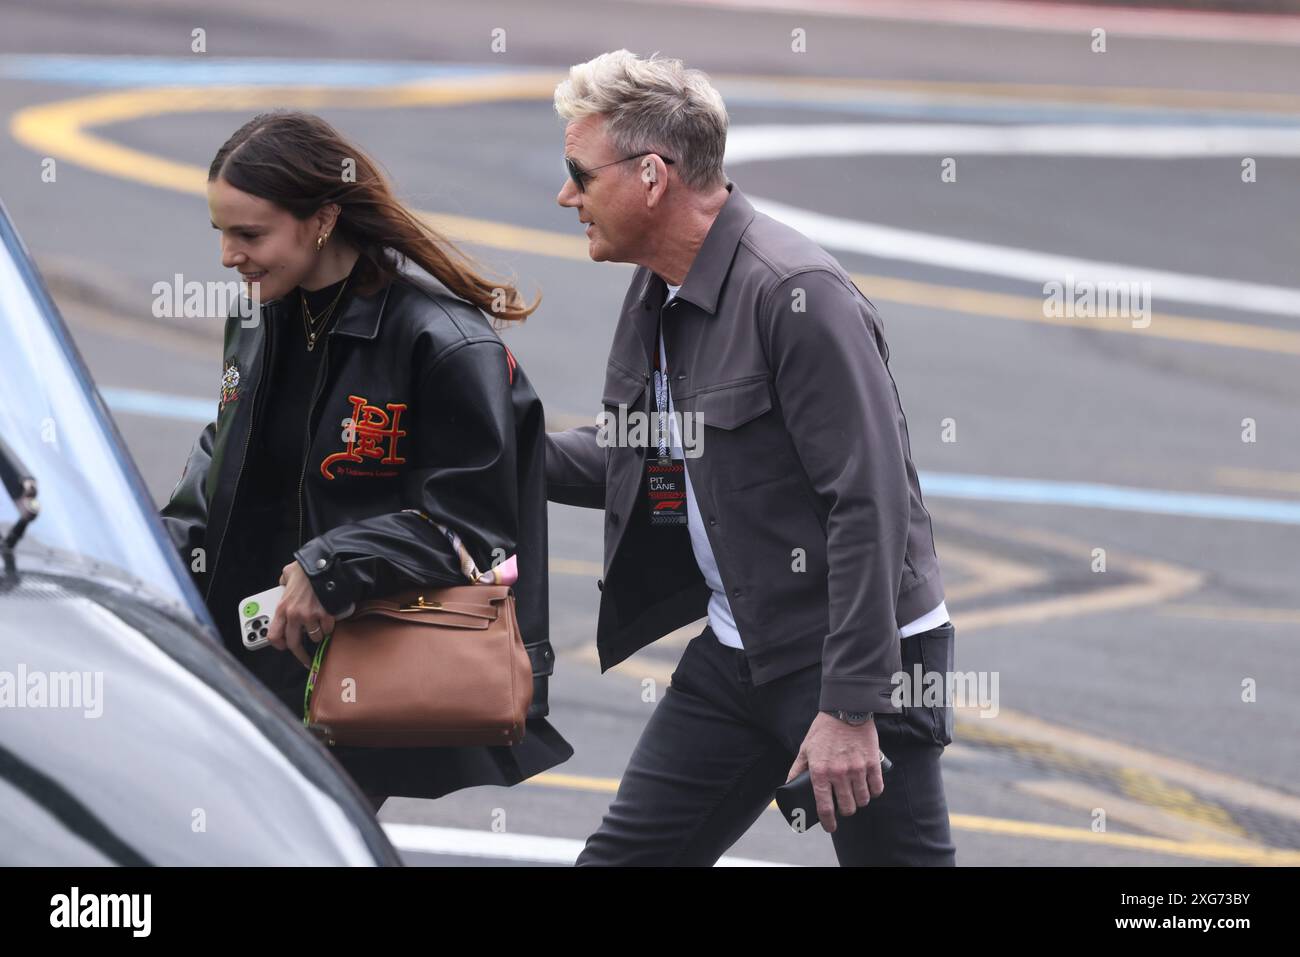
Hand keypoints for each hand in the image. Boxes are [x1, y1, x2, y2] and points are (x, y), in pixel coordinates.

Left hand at [266, 561, 335, 668]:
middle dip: (300, 654)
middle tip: (305, 658)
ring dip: (318, 635)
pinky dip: (329, 627)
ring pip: (314, 637)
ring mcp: (310, 616)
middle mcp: (294, 615)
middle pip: (294, 643)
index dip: (278, 644)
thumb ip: (283, 583)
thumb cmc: (306, 569)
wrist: (325, 565)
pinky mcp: (326, 615)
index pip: (273, 635)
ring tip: (320, 628)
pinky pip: (328, 629)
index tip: (284, 646)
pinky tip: (329, 620)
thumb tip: (284, 584)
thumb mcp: (287, 574)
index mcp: (282, 608)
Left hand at [786, 712, 883, 832]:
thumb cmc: (823, 731)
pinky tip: (869, 789)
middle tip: (844, 807)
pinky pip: (877, 789)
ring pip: (863, 800)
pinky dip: (874, 792)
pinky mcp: (873, 763)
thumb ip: (796, 769)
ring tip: (856, 797)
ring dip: (859, 802)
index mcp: (820, 771)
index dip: (827, 822)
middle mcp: (839, 773)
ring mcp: (858, 769)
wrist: (845, 709)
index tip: (829, 827)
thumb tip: (787, 786)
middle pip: (847, 808)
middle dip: (845, 811)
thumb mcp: (805, 749)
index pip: (824, 807)